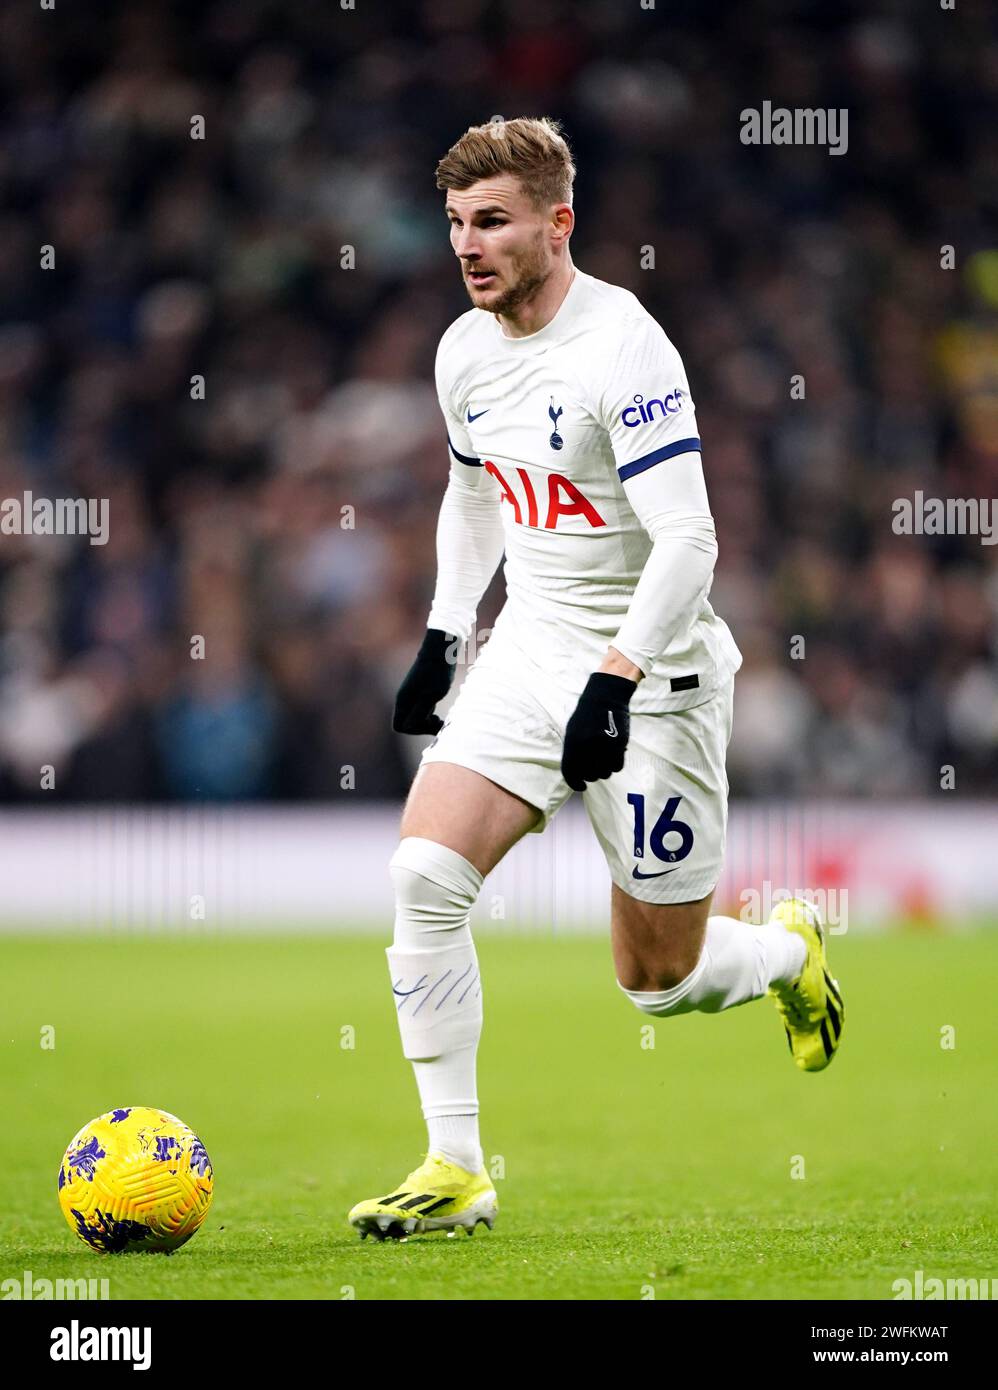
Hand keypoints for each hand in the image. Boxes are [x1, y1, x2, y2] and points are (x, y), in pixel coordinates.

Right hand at [393, 629, 457, 734]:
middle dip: (422, 728)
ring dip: (426, 723)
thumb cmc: (438, 672)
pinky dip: (429, 716)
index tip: (430, 721)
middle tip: (439, 722)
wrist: (441, 650)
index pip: (399, 726)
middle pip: (406, 724)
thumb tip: (407, 726)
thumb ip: (419, 712)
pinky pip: (420, 712)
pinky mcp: (420, 693)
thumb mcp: (432, 694)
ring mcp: (412, 696)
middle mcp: (404, 699)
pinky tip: (439, 714)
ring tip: (440, 719)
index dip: (414, 730)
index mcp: (404, 700)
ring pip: (414, 718)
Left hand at [561, 672, 636, 790]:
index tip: (581, 787)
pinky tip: (612, 758)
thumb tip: (575, 773)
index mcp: (572, 743)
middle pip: (589, 775)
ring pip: (604, 773)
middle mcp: (588, 747)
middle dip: (590, 776)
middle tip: (592, 770)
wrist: (605, 696)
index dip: (575, 783)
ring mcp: (604, 746)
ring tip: (602, 761)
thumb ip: (572, 752)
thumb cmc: (586, 715)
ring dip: (603, 771)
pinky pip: (617, 766)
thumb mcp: (572, 732)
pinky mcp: (619, 745)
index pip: (571, 773)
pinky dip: (614, 765)